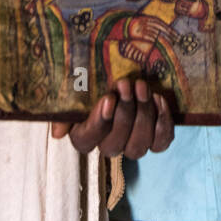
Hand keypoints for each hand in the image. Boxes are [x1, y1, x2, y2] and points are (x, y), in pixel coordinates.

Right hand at [50, 76, 173, 158]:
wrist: (128, 73)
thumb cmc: (98, 80)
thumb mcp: (78, 87)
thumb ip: (66, 107)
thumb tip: (58, 134)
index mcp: (84, 134)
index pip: (86, 140)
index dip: (98, 123)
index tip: (108, 99)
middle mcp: (108, 145)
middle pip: (114, 145)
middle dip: (123, 113)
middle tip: (127, 85)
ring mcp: (132, 145)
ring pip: (137, 147)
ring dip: (142, 116)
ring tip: (143, 89)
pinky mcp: (155, 140)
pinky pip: (160, 143)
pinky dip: (162, 122)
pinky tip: (158, 99)